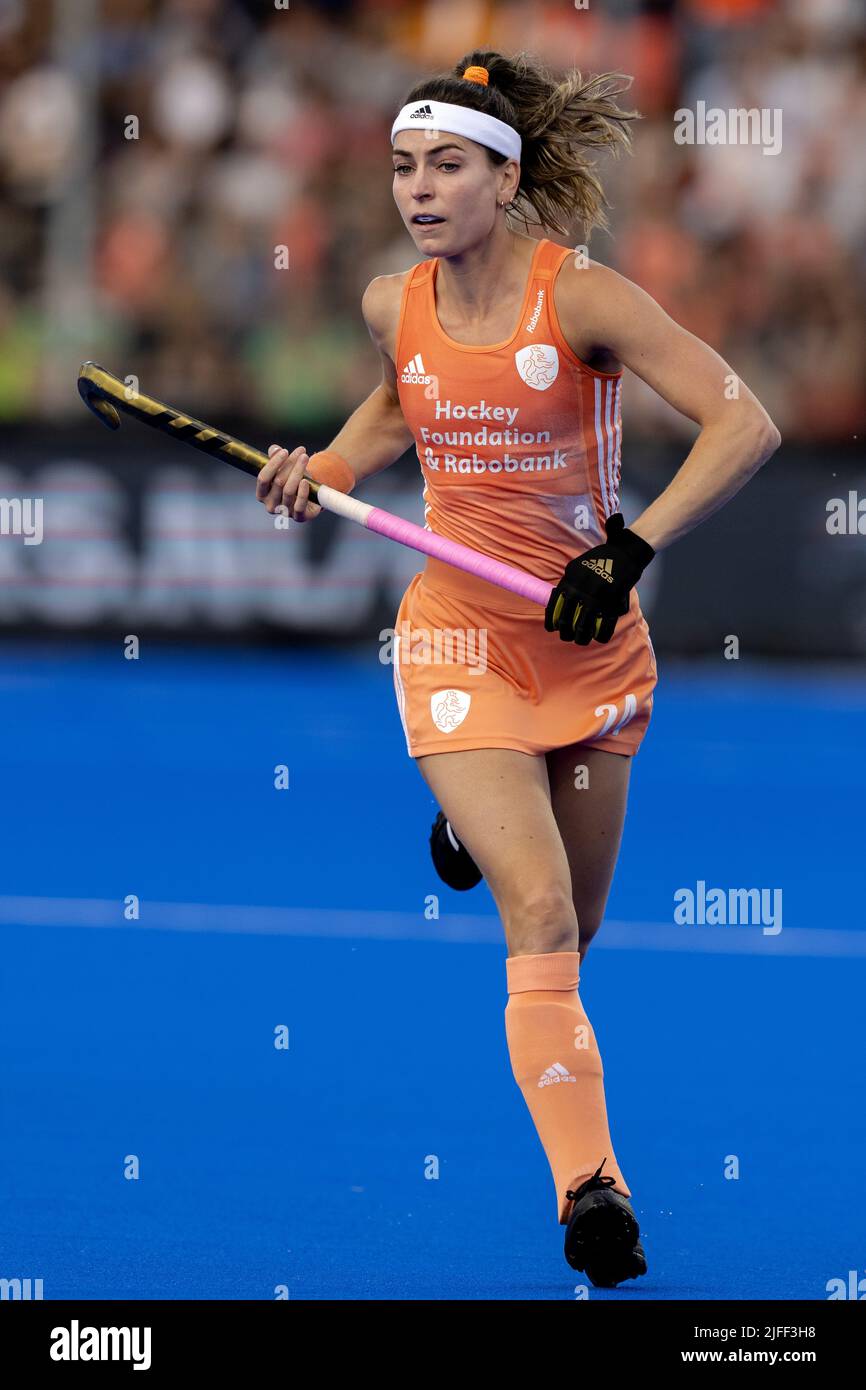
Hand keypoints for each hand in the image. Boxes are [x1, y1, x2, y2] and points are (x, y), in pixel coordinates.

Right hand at [255, 445, 322, 522]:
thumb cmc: (291, 480)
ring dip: (298, 472)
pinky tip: (306, 481)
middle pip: (278, 482)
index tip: (285, 451)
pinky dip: (302, 492)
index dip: (273, 463)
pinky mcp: (299, 517)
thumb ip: (276, 458)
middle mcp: (270, 506)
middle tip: (302, 452)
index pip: (263, 478)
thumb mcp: (282, 468)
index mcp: (261, 494)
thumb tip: (275, 449)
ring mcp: (284, 513)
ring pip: (289, 490)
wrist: (308, 498)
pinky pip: (299, 505)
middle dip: (290, 464)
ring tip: (305, 459)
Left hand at [544, 513, 654, 644]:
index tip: (552, 628)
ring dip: (581, 638)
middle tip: (566, 637)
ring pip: (584, 626)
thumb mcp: (578, 567)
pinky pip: (604, 626)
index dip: (552, 620)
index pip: (554, 604)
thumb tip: (555, 606)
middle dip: (565, 633)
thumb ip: (568, 584)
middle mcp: (582, 588)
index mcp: (570, 578)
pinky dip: (600, 635)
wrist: (625, 552)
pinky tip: (598, 638)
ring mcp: (598, 596)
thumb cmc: (600, 560)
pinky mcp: (613, 601)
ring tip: (581, 640)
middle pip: (567, 620)